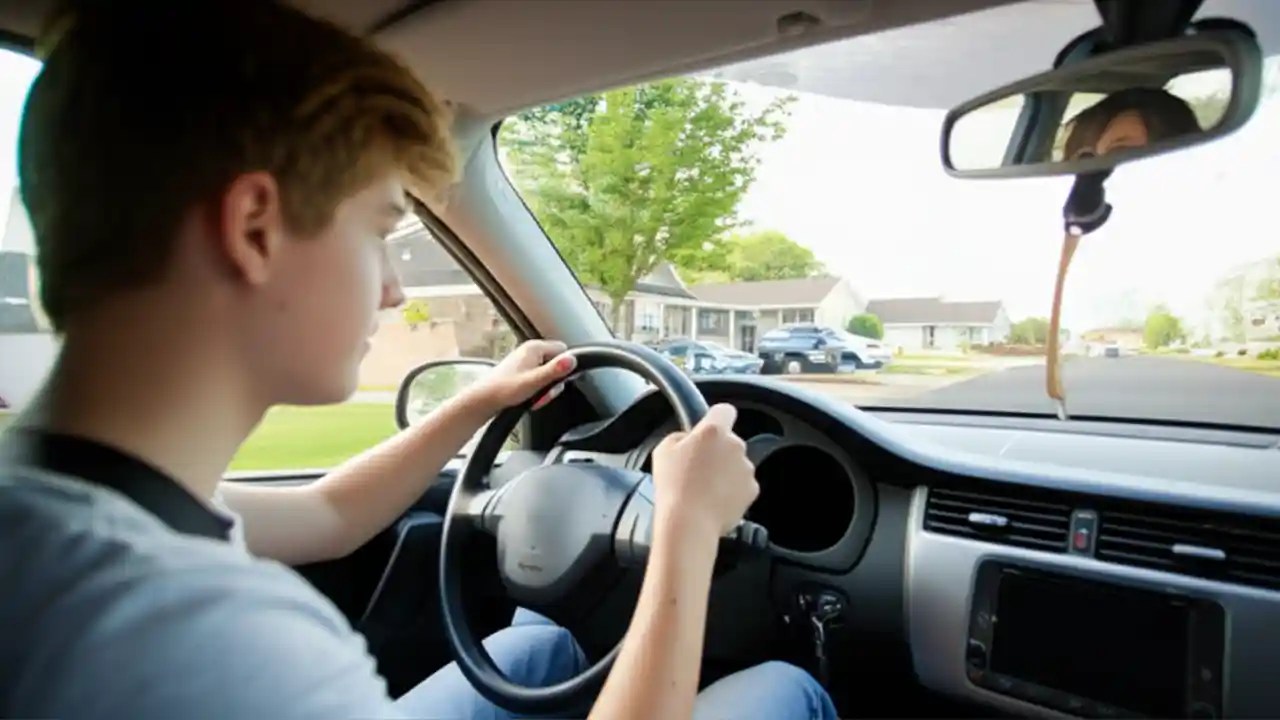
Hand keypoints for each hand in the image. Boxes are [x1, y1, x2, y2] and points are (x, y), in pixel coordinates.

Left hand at [473, 339, 576, 411]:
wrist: (483, 400)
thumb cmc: (505, 390)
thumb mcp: (534, 381)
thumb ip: (554, 371)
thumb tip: (573, 360)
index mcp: (534, 347)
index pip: (564, 351)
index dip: (564, 368)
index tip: (556, 382)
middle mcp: (530, 351)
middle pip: (556, 365)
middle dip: (553, 383)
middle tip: (542, 394)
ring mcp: (525, 361)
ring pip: (548, 375)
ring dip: (544, 389)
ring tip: (534, 398)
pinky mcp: (521, 372)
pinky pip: (538, 380)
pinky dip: (536, 390)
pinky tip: (529, 398)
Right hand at [650, 403, 757, 539]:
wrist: (689, 522)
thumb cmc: (673, 486)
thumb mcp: (663, 450)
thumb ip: (680, 436)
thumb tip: (689, 438)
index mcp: (713, 431)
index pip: (725, 410)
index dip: (716, 418)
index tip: (708, 428)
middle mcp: (735, 445)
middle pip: (729, 440)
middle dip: (718, 450)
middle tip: (697, 467)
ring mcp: (746, 468)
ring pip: (736, 463)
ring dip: (725, 471)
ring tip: (703, 488)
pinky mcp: (752, 489)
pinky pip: (742, 484)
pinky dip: (732, 490)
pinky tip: (714, 500)